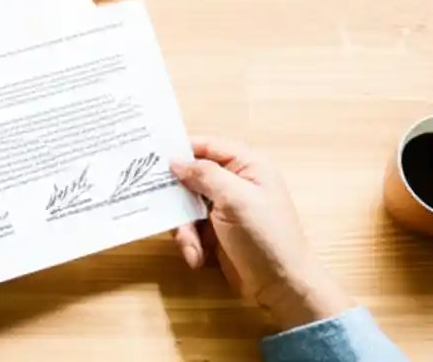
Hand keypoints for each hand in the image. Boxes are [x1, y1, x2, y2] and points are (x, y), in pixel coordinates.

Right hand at [170, 136, 352, 330]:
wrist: (280, 286)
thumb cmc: (265, 236)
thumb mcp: (235, 199)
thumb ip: (204, 175)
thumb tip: (175, 161)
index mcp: (247, 165)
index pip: (207, 146)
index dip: (181, 149)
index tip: (151, 157)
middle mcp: (234, 183)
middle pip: (191, 177)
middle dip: (178, 198)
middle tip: (164, 209)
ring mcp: (224, 208)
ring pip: (186, 205)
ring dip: (184, 228)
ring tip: (192, 246)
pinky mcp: (216, 231)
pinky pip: (190, 228)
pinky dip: (191, 242)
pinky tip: (198, 257)